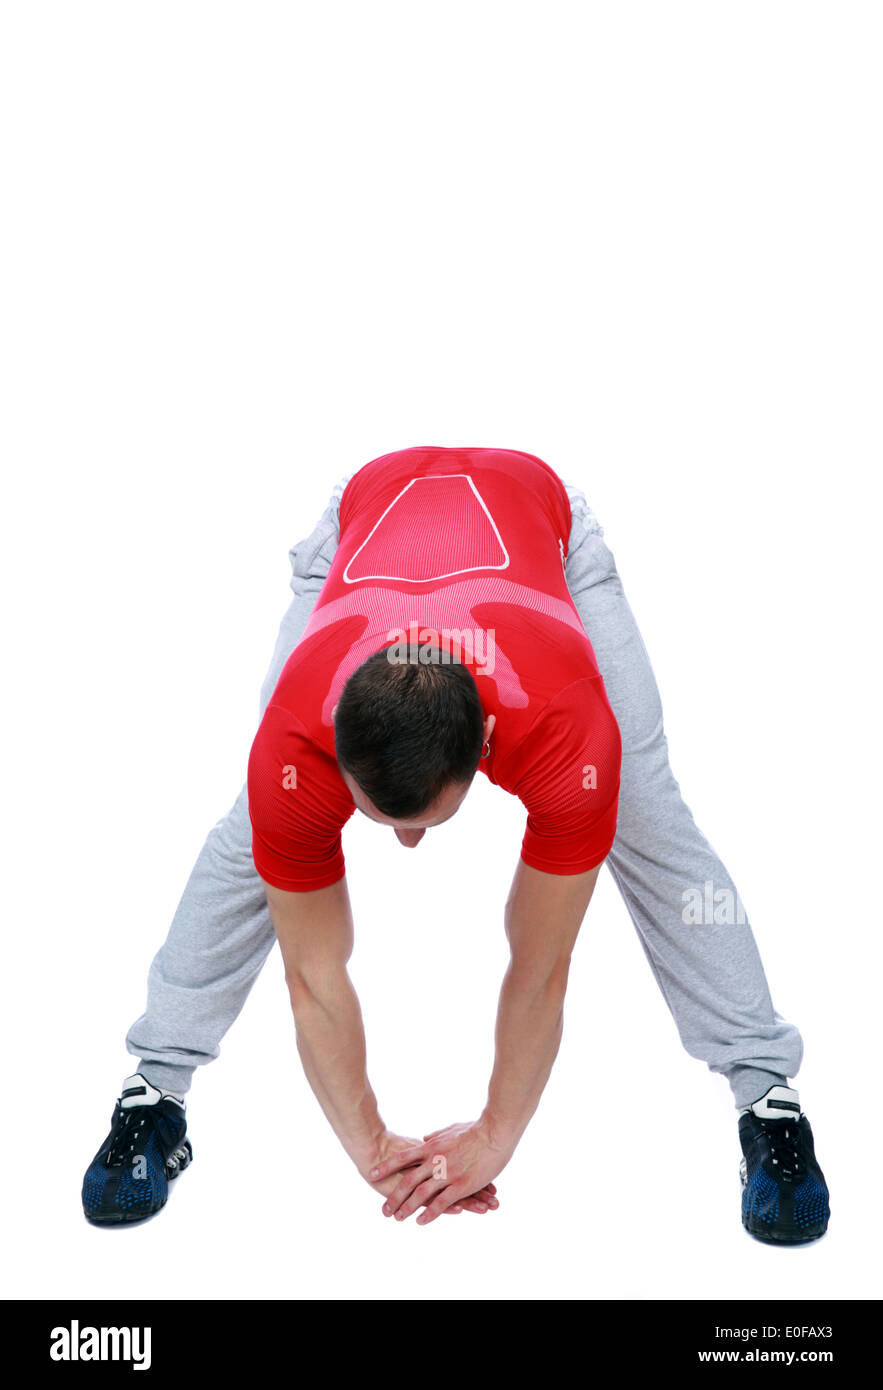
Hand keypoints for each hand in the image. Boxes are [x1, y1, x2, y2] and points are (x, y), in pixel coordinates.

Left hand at [368, 1119, 511, 1225]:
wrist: (496, 1131)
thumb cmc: (477, 1128)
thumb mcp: (451, 1129)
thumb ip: (436, 1136)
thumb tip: (425, 1137)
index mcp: (432, 1147)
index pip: (403, 1158)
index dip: (387, 1167)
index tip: (372, 1174)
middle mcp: (436, 1161)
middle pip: (408, 1180)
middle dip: (394, 1197)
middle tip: (384, 1210)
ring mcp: (448, 1173)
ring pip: (422, 1194)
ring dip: (408, 1208)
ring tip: (398, 1218)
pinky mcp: (462, 1184)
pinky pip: (443, 1202)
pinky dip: (430, 1213)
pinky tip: (421, 1221)